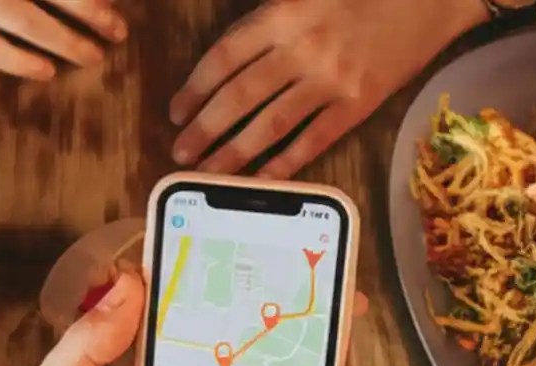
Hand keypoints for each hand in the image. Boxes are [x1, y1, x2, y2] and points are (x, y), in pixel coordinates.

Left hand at [169, 0, 488, 177]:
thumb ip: (270, 15)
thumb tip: (230, 52)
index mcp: (285, 14)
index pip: (224, 56)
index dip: (195, 87)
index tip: (176, 111)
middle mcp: (303, 48)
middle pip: (240, 96)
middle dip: (205, 128)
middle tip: (180, 152)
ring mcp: (332, 80)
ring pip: (270, 124)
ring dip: (234, 152)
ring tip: (209, 170)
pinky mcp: (359, 104)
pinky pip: (314, 140)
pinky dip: (286, 162)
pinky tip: (262, 178)